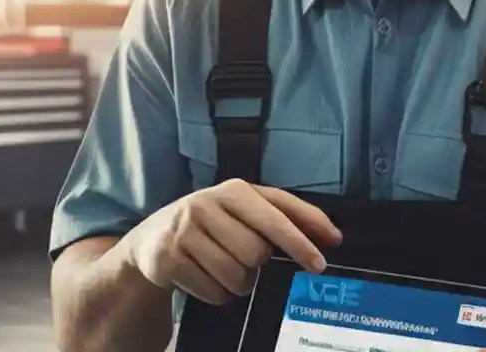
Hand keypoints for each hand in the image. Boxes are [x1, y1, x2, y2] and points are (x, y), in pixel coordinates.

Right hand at [121, 179, 341, 304]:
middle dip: (258, 266)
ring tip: (226, 270)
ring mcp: (184, 232)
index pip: (276, 216)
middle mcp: (207, 205)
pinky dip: (218, 294)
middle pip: (256, 253)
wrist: (152, 237)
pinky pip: (213, 291)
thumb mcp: (245, 209)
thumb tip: (332, 236)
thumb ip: (286, 216)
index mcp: (234, 190)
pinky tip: (206, 278)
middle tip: (248, 262)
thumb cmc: (214, 222)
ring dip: (239, 284)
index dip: (300, 242)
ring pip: (236, 276)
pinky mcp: (168, 259)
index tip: (321, 263)